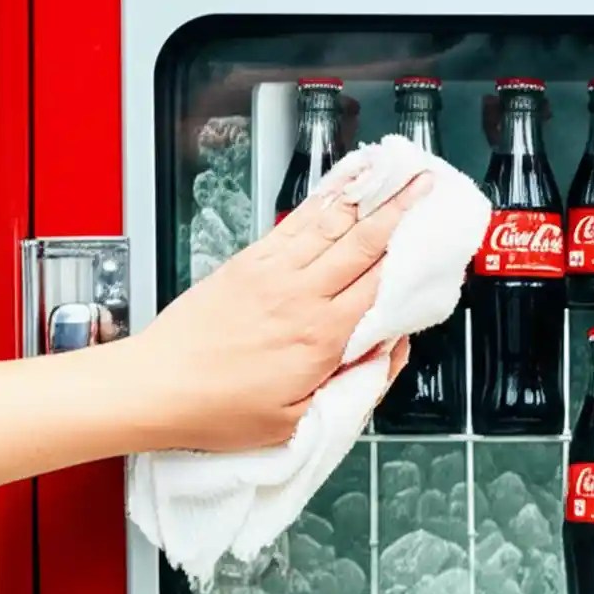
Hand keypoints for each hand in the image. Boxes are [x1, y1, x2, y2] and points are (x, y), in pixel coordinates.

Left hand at [126, 170, 430, 451]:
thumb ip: (353, 386)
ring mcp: (273, 273)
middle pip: (364, 243)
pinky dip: (322, 201)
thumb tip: (388, 354)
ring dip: (368, 195)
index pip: (382, 286)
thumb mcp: (298, 422)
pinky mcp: (248, 263)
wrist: (154, 388)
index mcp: (320, 338)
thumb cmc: (217, 411)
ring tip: (395, 171)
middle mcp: (300, 296)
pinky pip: (295, 223)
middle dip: (402, 210)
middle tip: (429, 185)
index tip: (439, 239)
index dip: (414, 258)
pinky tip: (340, 187)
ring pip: (332, 224)